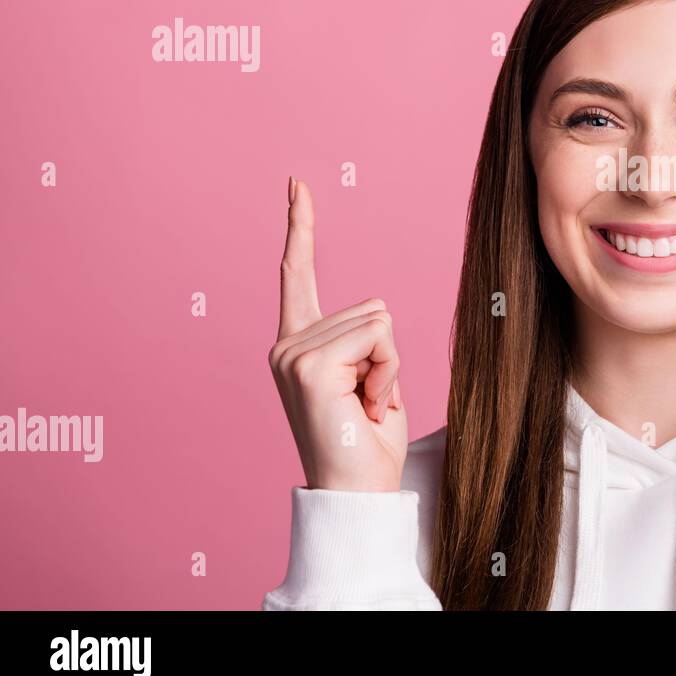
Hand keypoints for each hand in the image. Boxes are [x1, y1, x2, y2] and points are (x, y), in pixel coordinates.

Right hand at [267, 177, 406, 490]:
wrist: (355, 492)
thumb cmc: (369, 442)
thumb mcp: (371, 378)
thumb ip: (366, 339)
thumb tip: (377, 316)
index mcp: (298, 344)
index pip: (298, 273)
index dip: (300, 226)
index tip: (297, 184)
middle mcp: (287, 345)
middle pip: (373, 307)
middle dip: (387, 354)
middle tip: (369, 401)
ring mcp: (292, 354)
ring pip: (379, 321)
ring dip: (389, 367)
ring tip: (366, 406)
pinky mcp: (308, 365)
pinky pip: (379, 337)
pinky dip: (387, 372)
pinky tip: (366, 406)